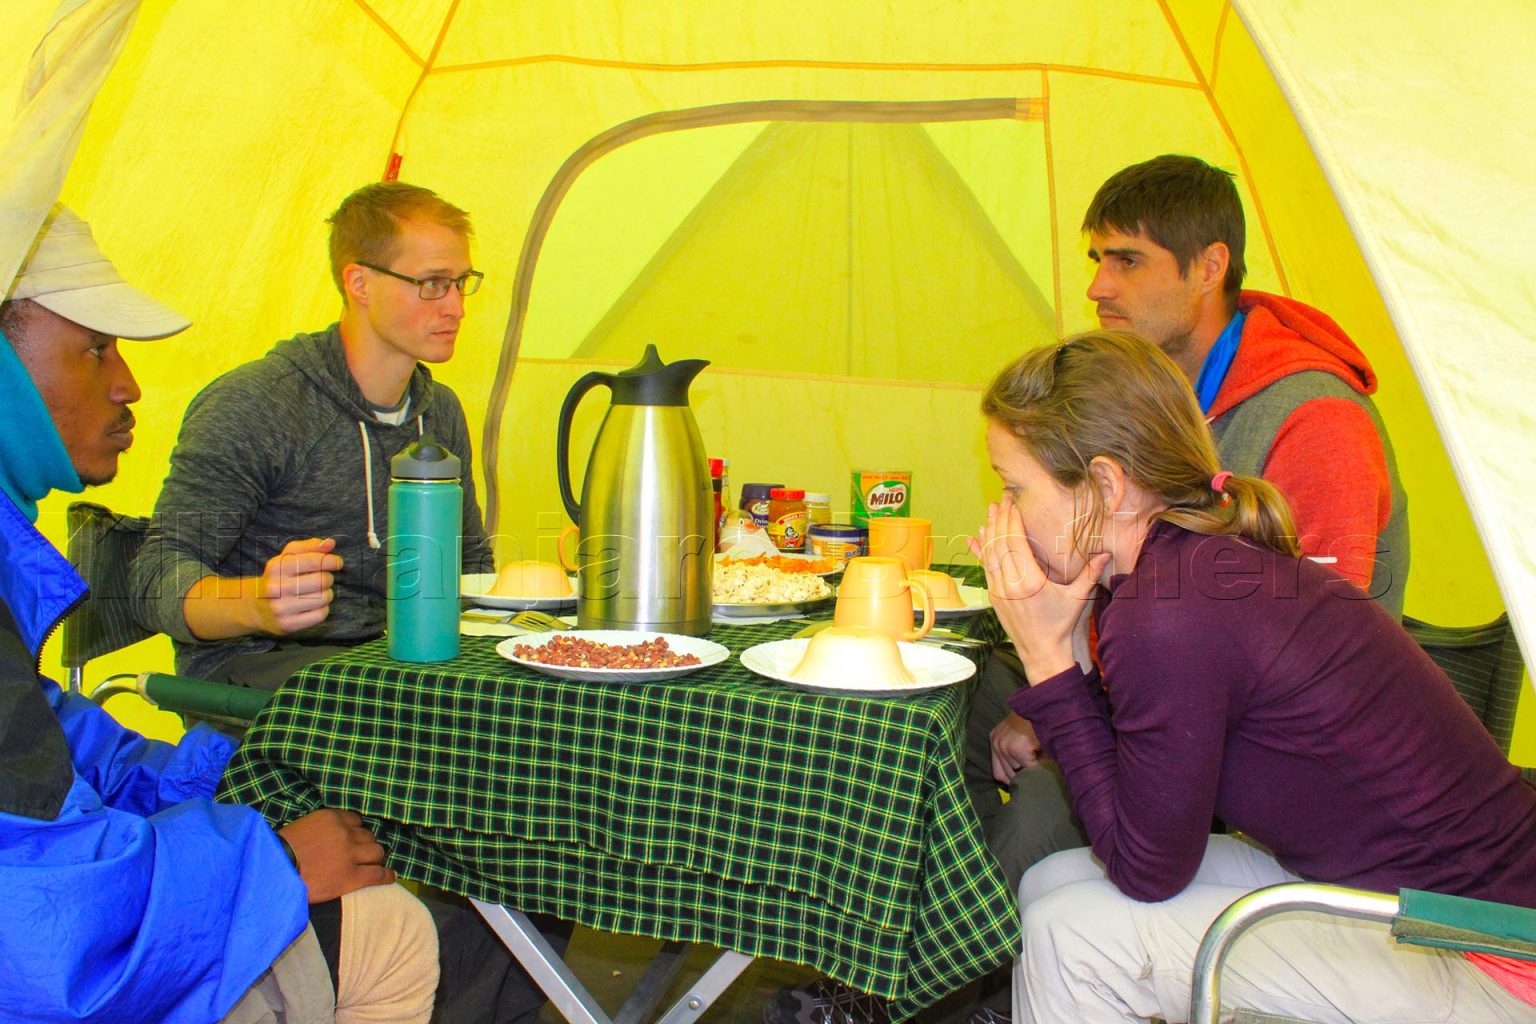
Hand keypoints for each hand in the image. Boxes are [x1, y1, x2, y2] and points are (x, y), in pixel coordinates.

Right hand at [253, 537, 341, 634]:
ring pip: (324, 598)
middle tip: (323, 579)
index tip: (337, 562)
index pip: (314, 560)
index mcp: (276, 567)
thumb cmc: (277, 578)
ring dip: (327, 594)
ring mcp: (281, 608)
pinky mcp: (288, 624)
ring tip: (318, 592)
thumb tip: (330, 543)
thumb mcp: (286, 558)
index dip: (331, 560)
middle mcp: (276, 587)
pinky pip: (320, 615)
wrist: (253, 607)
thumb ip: (309, 547)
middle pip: (322, 580)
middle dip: (328, 578)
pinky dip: (323, 609)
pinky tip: (313, 606)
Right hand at [278, 808, 395, 902]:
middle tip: (360, 855)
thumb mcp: (300, 828)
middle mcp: (345, 833)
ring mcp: (350, 855)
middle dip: (365, 845)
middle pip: (368, 837)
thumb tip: (328, 837)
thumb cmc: (278, 853)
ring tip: (372, 865)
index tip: (353, 839)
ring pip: (376, 853)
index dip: (355, 831)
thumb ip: (320, 829)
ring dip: (374, 858)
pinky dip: (386, 876)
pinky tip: (390, 877)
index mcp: (331, 818)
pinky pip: (378, 874)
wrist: (273, 873)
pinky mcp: (351, 877)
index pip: (355, 820)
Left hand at [966, 499, 1107, 683]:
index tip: (1012, 503)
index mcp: (1030, 582)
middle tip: (1001, 500)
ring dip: (989, 530)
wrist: (1043, 653)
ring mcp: (999, 591)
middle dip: (1000, 519)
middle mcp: (1010, 585)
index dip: (1012, 520)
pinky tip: (977, 536)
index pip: (1016, 543)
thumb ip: (1091, 573)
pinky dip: (982, 550)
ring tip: (990, 511)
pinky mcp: (993, 597)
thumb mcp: (1078, 598)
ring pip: (989, 554)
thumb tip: (1106, 552)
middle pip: (1000, 544)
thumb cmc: (1062, 625)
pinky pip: (985, 568)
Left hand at [990, 713, 1040, 783]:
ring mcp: (1005, 747)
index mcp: (995, 740)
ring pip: (1020, 773)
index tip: (1026, 781)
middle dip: (1024, 776)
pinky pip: (1031, 769)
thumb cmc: (1036, 718)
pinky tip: (1046, 756)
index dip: (1013, 779)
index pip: (999, 773)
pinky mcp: (1018, 749)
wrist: (1045, 704)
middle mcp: (996, 744)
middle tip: (1038, 772)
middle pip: (1008, 776)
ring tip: (1043, 760)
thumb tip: (1025, 779)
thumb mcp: (1020, 734)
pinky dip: (1041, 767)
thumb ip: (1016, 755)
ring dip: (1032, 771)